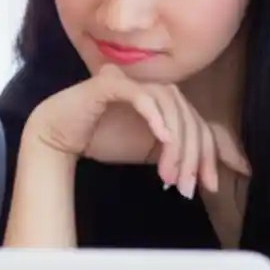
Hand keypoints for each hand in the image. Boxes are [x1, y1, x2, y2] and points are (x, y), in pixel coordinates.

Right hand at [26, 64, 250, 198]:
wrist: (59, 134)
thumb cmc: (103, 140)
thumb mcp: (149, 152)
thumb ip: (176, 155)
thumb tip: (207, 176)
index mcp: (166, 102)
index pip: (197, 123)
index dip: (208, 153)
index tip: (210, 185)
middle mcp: (154, 87)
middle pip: (188, 116)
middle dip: (192, 155)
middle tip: (186, 188)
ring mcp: (134, 81)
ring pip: (170, 105)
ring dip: (175, 143)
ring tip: (169, 176)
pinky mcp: (111, 83)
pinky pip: (140, 95)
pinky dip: (155, 116)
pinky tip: (162, 139)